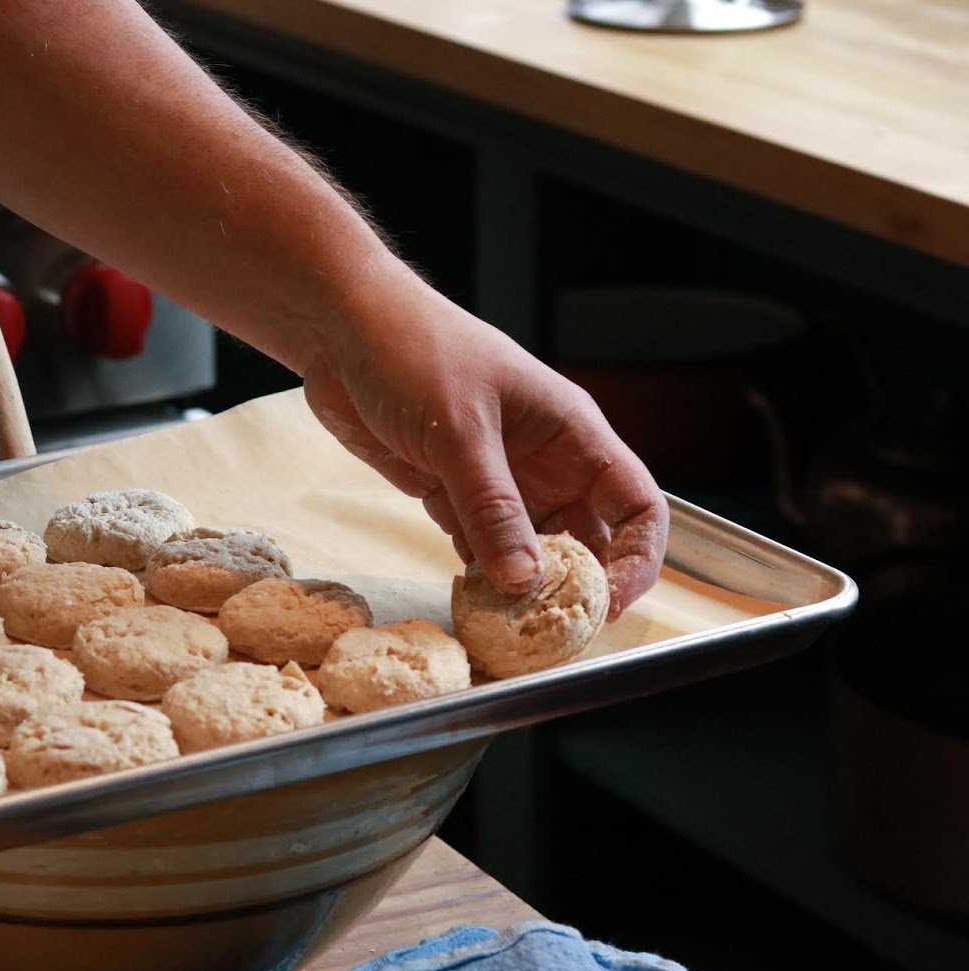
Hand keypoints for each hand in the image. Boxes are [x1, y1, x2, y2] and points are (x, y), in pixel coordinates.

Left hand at [304, 280, 667, 618]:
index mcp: (570, 433)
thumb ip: (492, 507)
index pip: (636, 504)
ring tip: (507, 629)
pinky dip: (478, 576)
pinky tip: (469, 601)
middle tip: (550, 633)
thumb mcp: (460, 430)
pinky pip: (479, 546)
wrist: (341, 330)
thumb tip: (524, 579)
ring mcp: (497, 479)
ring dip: (522, 588)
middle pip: (588, 538)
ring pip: (530, 549)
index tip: (607, 603)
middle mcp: (543, 461)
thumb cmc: (413, 349)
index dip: (636, 558)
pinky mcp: (450, 491)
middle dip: (576, 587)